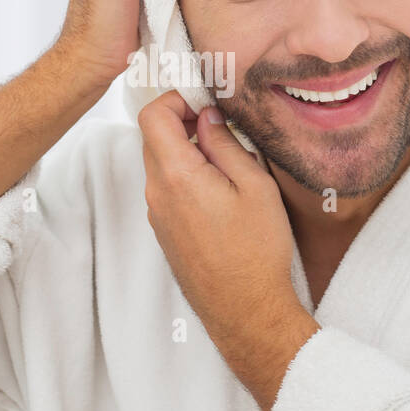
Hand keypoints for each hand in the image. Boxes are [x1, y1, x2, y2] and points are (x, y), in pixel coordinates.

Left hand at [138, 92, 320, 410]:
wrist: (245, 311)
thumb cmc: (256, 251)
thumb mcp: (254, 186)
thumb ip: (226, 144)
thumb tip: (208, 116)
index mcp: (176, 175)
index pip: (153, 115)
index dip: (177, 99)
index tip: (206, 102)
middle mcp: (157, 193)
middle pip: (154, 137)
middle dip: (183, 122)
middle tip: (221, 126)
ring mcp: (157, 215)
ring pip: (160, 164)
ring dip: (187, 151)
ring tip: (227, 161)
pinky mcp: (165, 231)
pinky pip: (167, 189)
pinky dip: (186, 176)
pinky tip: (220, 190)